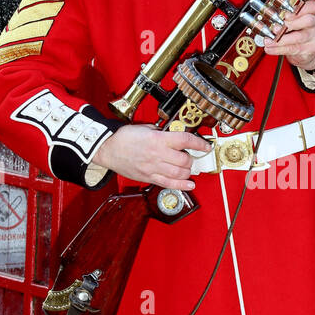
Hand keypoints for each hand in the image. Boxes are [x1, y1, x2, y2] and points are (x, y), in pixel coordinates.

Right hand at [92, 125, 210, 189]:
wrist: (108, 149)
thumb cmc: (124, 137)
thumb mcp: (145, 128)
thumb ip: (162, 132)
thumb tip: (175, 136)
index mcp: (158, 139)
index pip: (185, 141)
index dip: (199, 144)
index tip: (206, 146)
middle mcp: (158, 154)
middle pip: (185, 160)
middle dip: (191, 159)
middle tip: (189, 157)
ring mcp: (153, 168)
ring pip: (180, 174)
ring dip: (188, 171)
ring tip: (186, 168)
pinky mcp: (149, 177)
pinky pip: (169, 184)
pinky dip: (182, 186)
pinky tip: (190, 185)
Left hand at [263, 0, 314, 70]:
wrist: (309, 48)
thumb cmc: (299, 28)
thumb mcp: (295, 18)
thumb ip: (285, 14)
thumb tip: (269, 15)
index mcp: (312, 12)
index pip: (311, 6)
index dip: (300, 9)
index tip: (286, 13)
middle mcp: (314, 24)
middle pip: (308, 21)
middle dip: (291, 24)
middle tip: (276, 27)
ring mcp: (313, 37)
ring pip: (298, 38)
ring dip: (281, 39)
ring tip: (268, 41)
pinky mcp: (308, 50)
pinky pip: (292, 49)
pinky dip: (278, 49)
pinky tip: (269, 48)